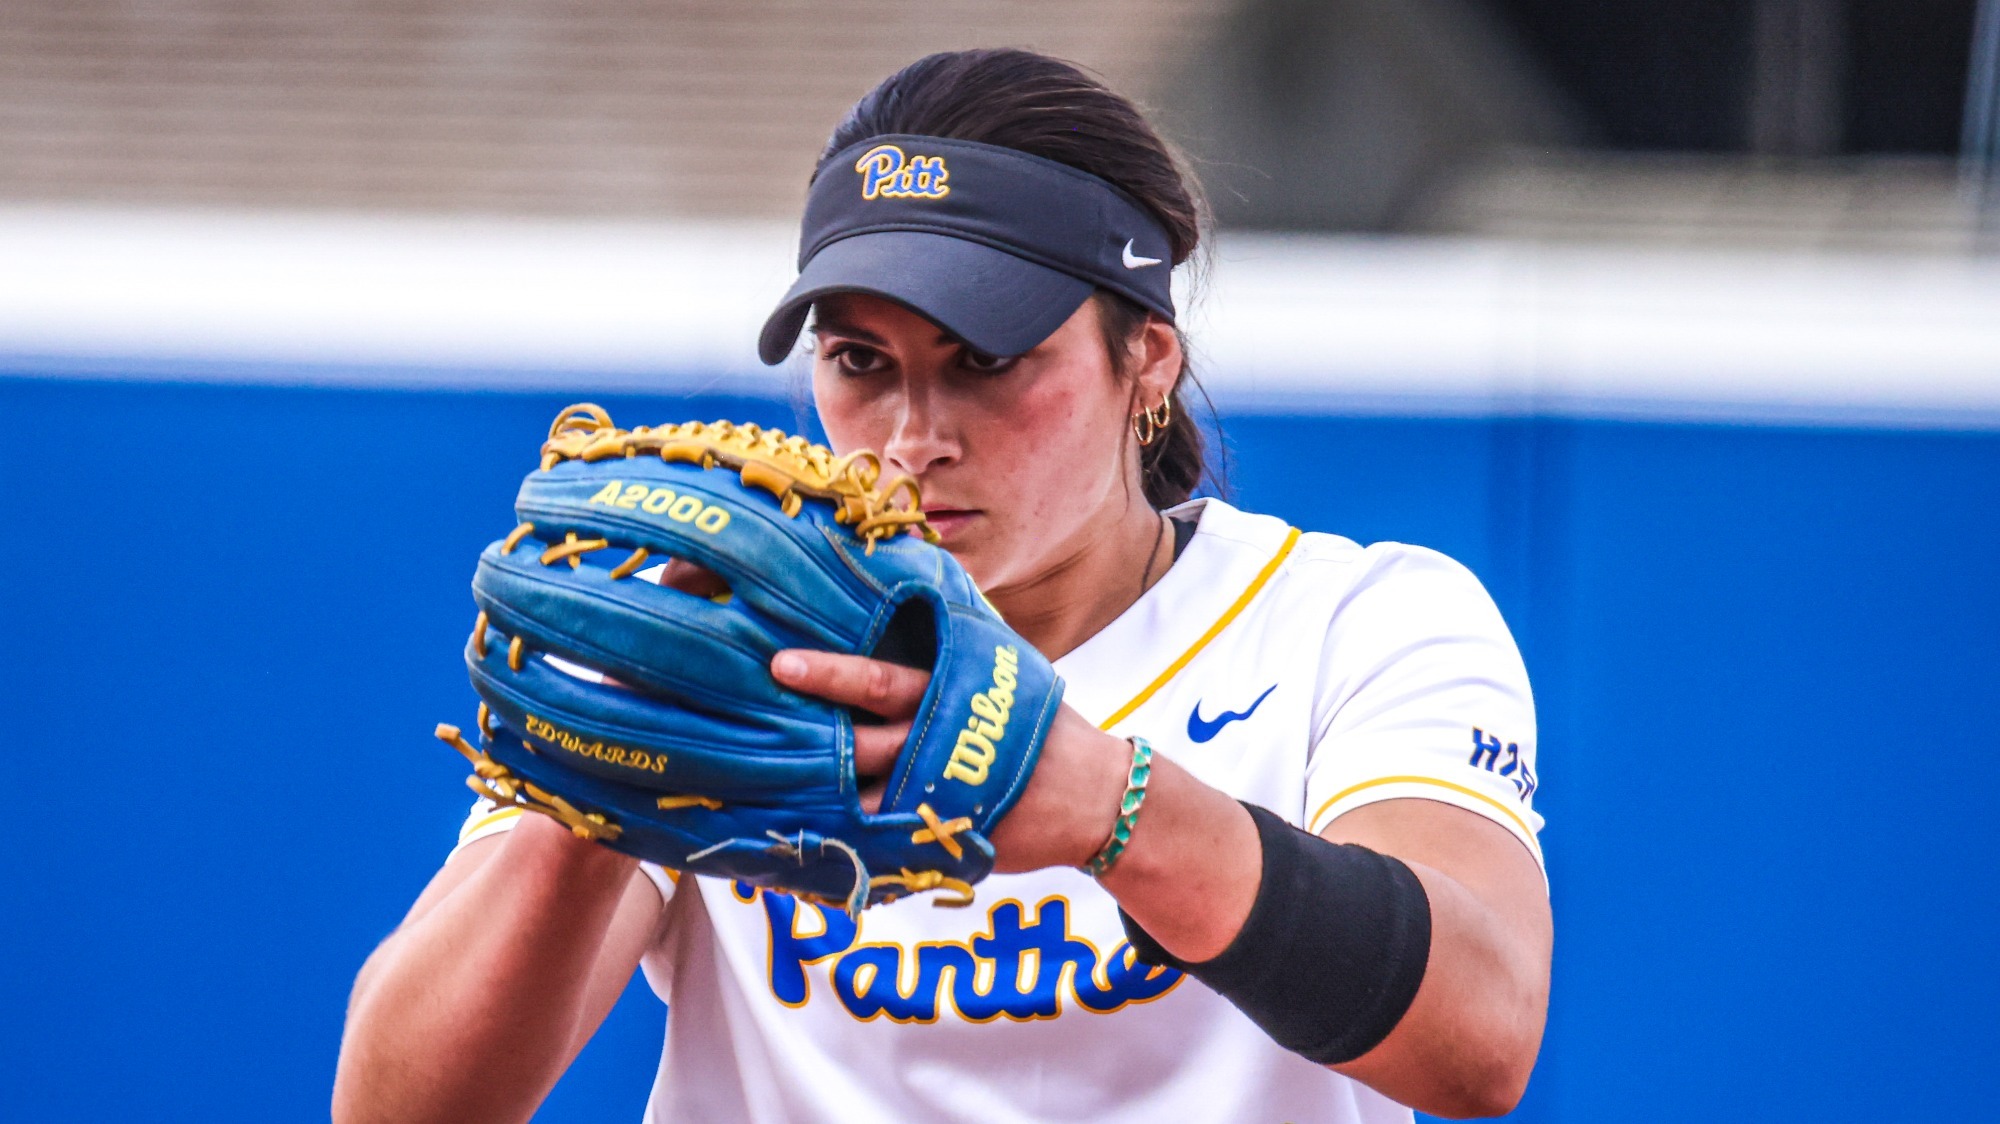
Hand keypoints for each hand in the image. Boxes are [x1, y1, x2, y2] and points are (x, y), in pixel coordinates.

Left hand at [771, 648, 1130, 872]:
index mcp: (953, 693)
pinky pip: (889, 840)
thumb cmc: (1037, 724)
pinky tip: (808, 835)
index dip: (831, 670)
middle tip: (761, 714)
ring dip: (821, 788)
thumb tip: (907, 591)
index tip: (781, 661)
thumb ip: (954, 648)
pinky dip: (851, 838)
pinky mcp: (949, 835)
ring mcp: (944, 794)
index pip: (883, 680)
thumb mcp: (1003, 672)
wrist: (1093, 795)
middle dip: (813, 730)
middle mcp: (944, 740)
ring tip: (760, 782)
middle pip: (868, 734)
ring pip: (871, 793)